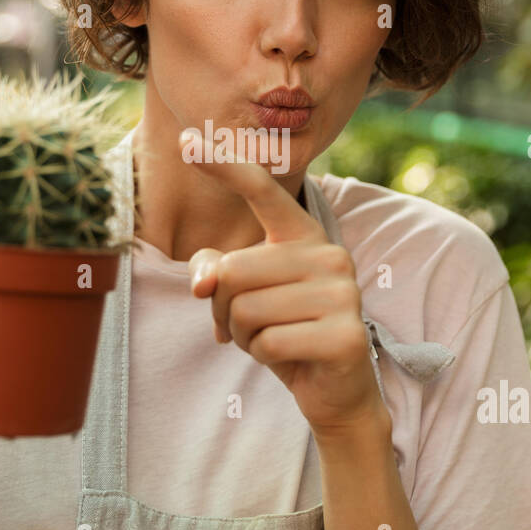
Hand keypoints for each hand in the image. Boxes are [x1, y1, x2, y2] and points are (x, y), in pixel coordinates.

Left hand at [181, 129, 388, 440]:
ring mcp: (343, 293)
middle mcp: (329, 254)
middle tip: (247, 327)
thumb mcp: (243, 298)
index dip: (223, 165)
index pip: (261, 190)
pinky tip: (288, 359)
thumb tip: (204, 280)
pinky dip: (262, 356)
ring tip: (271, 340)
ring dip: (244, 335)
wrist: (335, 391)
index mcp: (303, 235)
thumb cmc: (285, 333)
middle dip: (224, 309)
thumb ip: (216, 273)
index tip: (186, 138)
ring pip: (246, 310)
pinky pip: (268, 343)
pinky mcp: (345, 335)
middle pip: (233, 271)